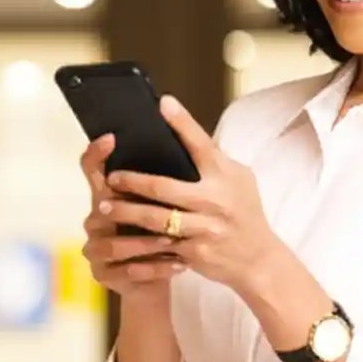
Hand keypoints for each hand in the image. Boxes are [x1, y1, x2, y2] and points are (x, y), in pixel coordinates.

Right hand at [80, 133, 185, 300]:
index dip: (97, 153)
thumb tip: (178, 130)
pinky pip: (128, 271)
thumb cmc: (158, 232)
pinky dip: (155, 268)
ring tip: (173, 240)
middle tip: (163, 206)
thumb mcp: (160, 202)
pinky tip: (179, 265)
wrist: (153, 278)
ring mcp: (95, 249)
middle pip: (104, 208)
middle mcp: (95, 220)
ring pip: (116, 244)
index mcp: (106, 196)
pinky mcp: (103, 275)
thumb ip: (160, 177)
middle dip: (132, 208)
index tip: (111, 138)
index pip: (91, 169)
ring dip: (147, 243)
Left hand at [98, 95, 280, 293]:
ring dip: (127, 213)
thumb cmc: (244, 210)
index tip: (163, 104)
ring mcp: (204, 228)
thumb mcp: (238, 177)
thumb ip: (213, 159)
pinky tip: (121, 236)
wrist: (258, 257)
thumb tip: (183, 131)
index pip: (201, 144)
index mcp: (225, 175)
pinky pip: (161, 245)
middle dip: (133, 182)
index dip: (182, 122)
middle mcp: (214, 200)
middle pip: (164, 187)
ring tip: (105, 208)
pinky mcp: (195, 252)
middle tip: (111, 177)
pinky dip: (140, 240)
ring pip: (156, 219)